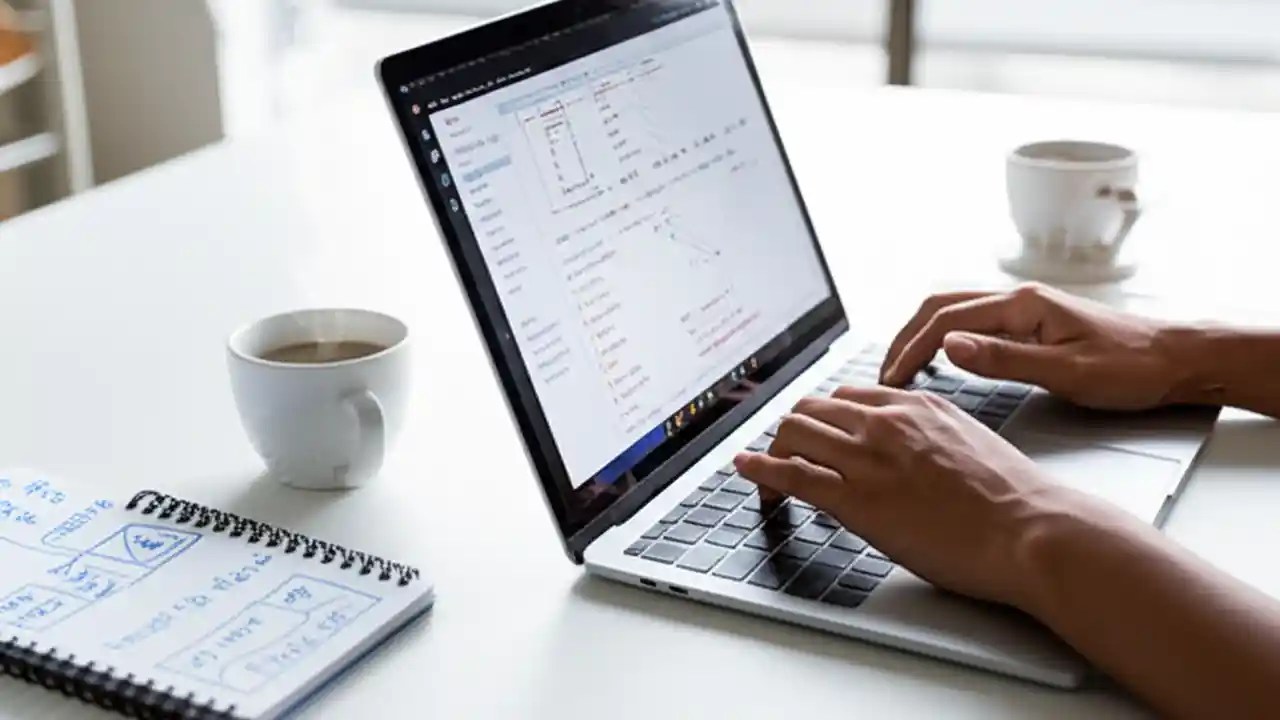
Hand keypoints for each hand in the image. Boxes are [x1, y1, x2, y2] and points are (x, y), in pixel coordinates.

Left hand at [735, 386, 1095, 610]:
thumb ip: (927, 435)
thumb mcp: (966, 442)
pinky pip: (791, 473)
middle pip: (812, 409)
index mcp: (915, 405)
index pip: (846, 397)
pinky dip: (760, 469)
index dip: (822, 418)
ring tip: (764, 474)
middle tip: (784, 456)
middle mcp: (886, 422)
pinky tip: (746, 470)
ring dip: (772, 452)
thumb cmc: (1011, 500)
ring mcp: (869, 458)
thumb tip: (905, 449)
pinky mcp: (857, 499)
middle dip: (792, 432)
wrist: (1030, 531)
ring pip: (794, 433)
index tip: (812, 434)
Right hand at [880, 283, 1185, 411]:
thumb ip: (1003, 358)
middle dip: (904, 338)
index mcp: (1022, 306)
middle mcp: (1018, 299)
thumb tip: (948, 346)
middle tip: (884, 376)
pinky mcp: (1030, 321)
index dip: (910, 351)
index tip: (891, 381)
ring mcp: (1024, 308)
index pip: (945, 321)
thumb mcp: (1066, 372)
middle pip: (940, 305)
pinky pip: (972, 320)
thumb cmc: (1130, 368)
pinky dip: (943, 336)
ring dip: (920, 334)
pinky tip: (940, 359)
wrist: (1176, 359)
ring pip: (953, 310)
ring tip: (901, 369)